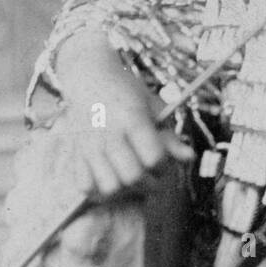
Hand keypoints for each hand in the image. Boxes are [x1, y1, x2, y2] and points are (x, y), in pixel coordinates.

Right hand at [52, 32, 192, 197]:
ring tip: (132, 180)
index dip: (164, 165)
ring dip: (125, 190)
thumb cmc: (127, 92)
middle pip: (132, 177)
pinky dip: (99, 190)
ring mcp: (89, 145)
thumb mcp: (153, 106)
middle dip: (149, 183)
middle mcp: (109, 134)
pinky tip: (111, 178)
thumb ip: (170, 135)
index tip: (163, 161)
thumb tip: (190, 157)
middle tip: (152, 175)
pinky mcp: (75, 152)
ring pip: (109, 187)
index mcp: (132, 118)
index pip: (154, 158)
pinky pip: (86, 186)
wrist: (89, 76)